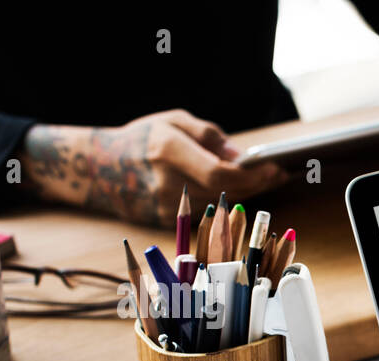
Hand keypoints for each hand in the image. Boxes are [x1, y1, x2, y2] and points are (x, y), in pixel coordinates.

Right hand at [18, 110, 285, 224]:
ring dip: (244, 194)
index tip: (276, 169)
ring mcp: (167, 207)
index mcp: (168, 151)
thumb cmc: (141, 139)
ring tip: (263, 179)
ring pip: (220, 205)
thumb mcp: (173, 121)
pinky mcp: (168, 222)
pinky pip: (207, 213)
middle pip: (227, 192)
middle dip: (257, 184)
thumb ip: (209, 136)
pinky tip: (237, 191)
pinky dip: (224, 203)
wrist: (100, 168)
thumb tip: (241, 156)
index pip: (221, 174)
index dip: (253, 175)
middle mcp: (168, 183)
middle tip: (278, 174)